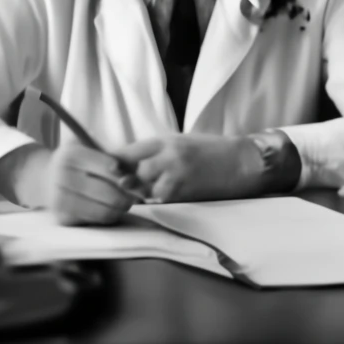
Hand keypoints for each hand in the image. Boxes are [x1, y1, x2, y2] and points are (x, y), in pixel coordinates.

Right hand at [0, 143, 141, 224]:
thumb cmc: (77, 164)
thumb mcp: (92, 151)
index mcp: (72, 154)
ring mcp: (60, 198)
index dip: (124, 174)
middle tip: (134, 194)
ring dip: (120, 208)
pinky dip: (107, 216)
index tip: (129, 177)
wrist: (44, 179)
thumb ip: (118, 156)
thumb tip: (147, 158)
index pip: (109, 166)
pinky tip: (106, 208)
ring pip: (104, 210)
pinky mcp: (62, 218)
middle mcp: (62, 175)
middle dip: (127, 195)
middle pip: (109, 192)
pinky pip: (96, 221)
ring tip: (122, 202)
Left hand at [112, 134, 263, 203]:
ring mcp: (177, 178)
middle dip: (126, 179)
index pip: (129, 152)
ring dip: (141, 193)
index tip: (103, 167)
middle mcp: (168, 158)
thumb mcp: (180, 142)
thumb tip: (127, 163)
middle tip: (122, 184)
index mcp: (166, 141)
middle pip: (132, 172)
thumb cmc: (210, 150)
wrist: (240, 163)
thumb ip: (156, 151)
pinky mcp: (185, 196)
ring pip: (145, 191)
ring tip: (144, 191)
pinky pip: (161, 202)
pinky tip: (161, 198)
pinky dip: (156, 202)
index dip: (114, 161)